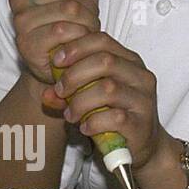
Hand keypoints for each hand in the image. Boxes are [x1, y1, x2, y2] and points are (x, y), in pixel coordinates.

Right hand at [7, 0, 116, 87]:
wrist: (59, 63)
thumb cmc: (71, 24)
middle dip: (89, 7)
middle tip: (88, 19)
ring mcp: (21, 20)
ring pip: (69, 10)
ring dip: (87, 23)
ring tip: (85, 31)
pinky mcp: (26, 42)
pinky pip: (63, 30)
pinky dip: (78, 37)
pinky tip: (77, 43)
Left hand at [46, 31, 176, 170]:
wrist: (139, 147)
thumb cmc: (112, 116)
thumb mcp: (89, 98)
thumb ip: (68, 92)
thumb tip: (45, 94)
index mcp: (129, 62)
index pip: (102, 40)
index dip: (76, 47)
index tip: (56, 61)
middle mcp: (140, 77)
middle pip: (105, 61)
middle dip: (75, 75)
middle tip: (61, 91)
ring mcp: (143, 101)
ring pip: (108, 89)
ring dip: (81, 102)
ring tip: (70, 114)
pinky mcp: (141, 124)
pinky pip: (115, 118)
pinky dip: (94, 122)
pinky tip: (85, 128)